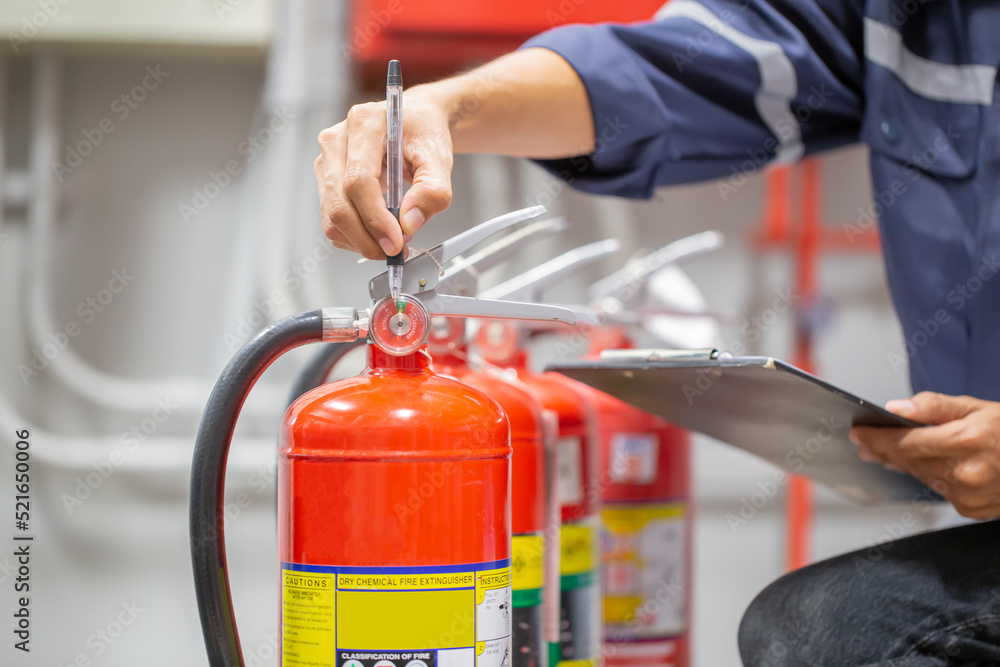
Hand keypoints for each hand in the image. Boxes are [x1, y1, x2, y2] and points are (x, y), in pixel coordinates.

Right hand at [315, 86, 453, 258]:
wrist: (415, 123)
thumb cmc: (424, 133)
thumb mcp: (440, 158)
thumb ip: (432, 191)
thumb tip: (409, 223)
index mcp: (364, 124)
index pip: (358, 181)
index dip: (375, 218)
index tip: (396, 241)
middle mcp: (337, 140)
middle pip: (339, 203)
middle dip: (367, 237)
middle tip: (396, 250)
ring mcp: (327, 160)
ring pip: (331, 216)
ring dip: (360, 240)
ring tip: (391, 240)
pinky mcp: (325, 178)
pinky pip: (331, 219)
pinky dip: (354, 236)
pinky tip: (377, 232)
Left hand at [850, 392, 999, 518]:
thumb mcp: (976, 407)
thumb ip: (933, 407)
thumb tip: (895, 408)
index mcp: (966, 442)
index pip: (905, 443)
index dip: (877, 438)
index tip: (859, 432)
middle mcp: (966, 473)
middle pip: (909, 462)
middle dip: (884, 450)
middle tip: (864, 441)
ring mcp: (969, 496)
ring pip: (920, 477)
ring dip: (902, 464)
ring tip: (884, 451)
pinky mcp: (972, 510)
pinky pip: (938, 490)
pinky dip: (927, 476)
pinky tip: (918, 465)